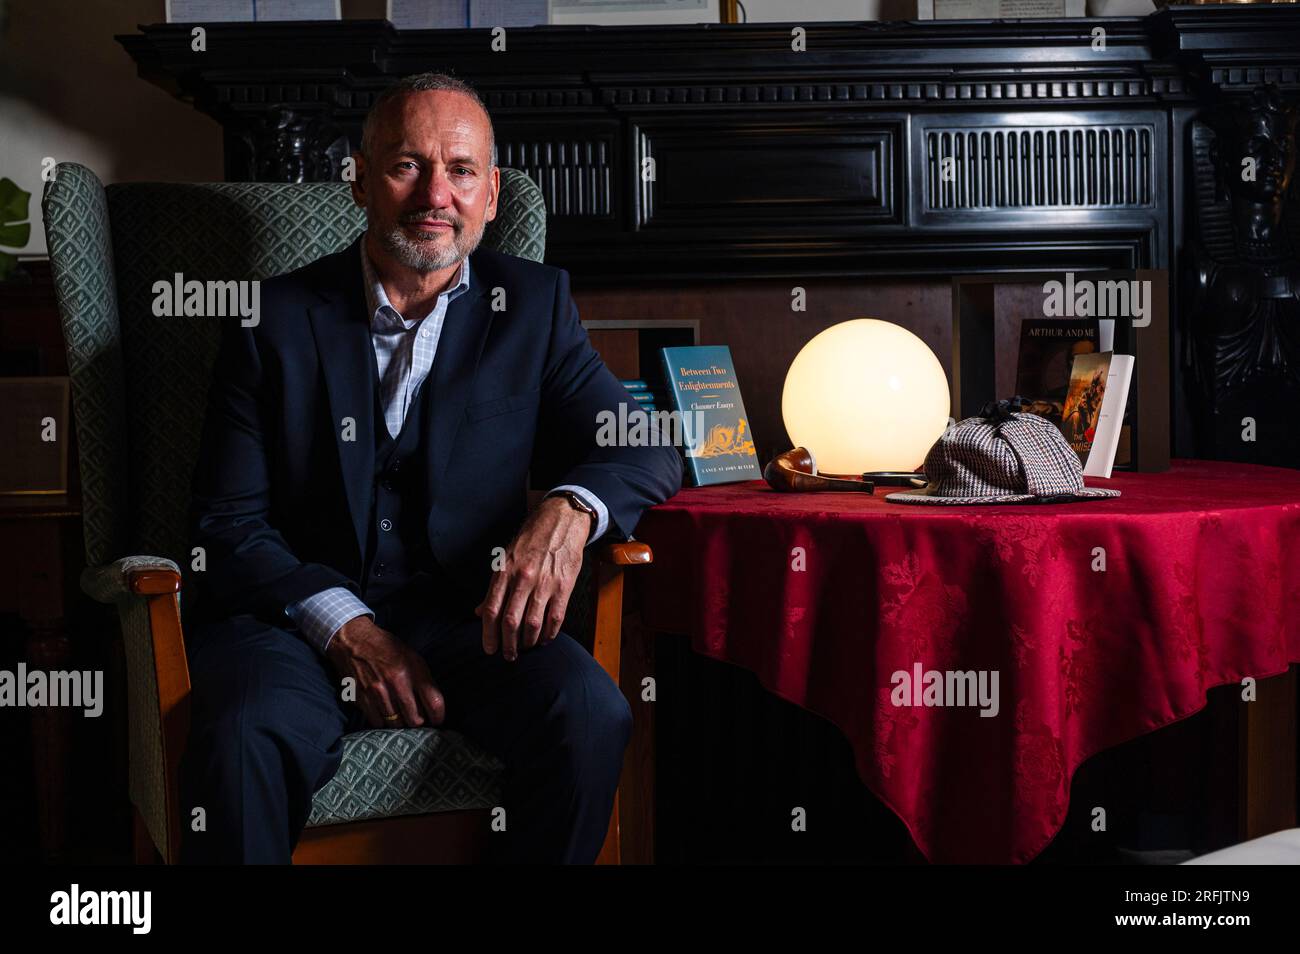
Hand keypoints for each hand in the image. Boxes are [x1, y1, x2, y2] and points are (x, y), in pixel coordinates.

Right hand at [325, 615, 444, 727]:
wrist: (353, 640)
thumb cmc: (386, 648)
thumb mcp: (412, 657)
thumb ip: (423, 680)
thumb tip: (433, 706)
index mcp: (413, 669)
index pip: (434, 702)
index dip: (438, 717)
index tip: (436, 720)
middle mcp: (397, 681)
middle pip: (415, 719)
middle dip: (418, 722)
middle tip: (416, 718)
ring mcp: (378, 691)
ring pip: (396, 723)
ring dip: (399, 722)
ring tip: (399, 714)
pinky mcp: (361, 698)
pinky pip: (377, 722)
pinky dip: (382, 721)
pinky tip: (383, 711)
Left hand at [475, 495, 588, 661]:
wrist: (560, 522)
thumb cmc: (530, 540)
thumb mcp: (506, 559)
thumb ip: (494, 588)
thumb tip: (479, 612)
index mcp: (504, 572)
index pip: (491, 610)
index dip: (488, 634)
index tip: (490, 649)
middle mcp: (523, 578)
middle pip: (510, 621)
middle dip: (508, 645)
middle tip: (508, 656)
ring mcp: (544, 583)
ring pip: (533, 623)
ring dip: (528, 642)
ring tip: (526, 647)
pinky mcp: (564, 586)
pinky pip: (556, 618)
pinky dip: (549, 633)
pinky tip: (544, 638)